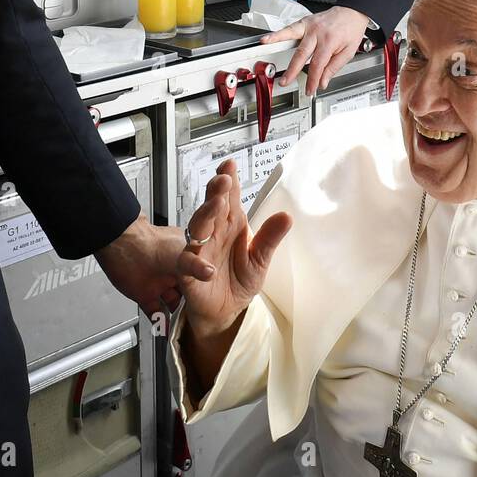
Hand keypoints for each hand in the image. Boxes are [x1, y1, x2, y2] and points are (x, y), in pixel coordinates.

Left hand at [95, 217, 213, 321]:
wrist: (123, 246)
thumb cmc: (152, 245)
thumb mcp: (183, 256)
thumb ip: (198, 267)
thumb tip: (212, 273)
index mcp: (185, 260)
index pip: (200, 277)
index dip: (207, 288)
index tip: (214, 300)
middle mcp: (172, 272)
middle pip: (187, 293)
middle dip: (194, 304)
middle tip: (203, 316)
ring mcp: (158, 284)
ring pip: (171, 303)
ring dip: (178, 314)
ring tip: (188, 325)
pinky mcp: (144, 294)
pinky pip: (155, 312)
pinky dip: (161, 322)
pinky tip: (167, 329)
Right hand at [177, 159, 291, 336]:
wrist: (225, 311)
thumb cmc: (238, 281)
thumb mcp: (260, 259)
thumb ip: (270, 238)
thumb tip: (287, 216)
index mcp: (230, 226)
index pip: (228, 199)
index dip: (228, 181)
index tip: (230, 165)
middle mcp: (213, 235)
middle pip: (211, 208)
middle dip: (216, 191)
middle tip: (223, 179)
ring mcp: (199, 252)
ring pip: (197, 229)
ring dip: (206, 216)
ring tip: (216, 205)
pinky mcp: (190, 275)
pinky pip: (189, 267)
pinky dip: (197, 266)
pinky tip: (208, 268)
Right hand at [272, 5, 370, 94]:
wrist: (352, 12)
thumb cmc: (351, 30)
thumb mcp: (348, 52)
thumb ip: (333, 68)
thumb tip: (322, 82)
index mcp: (330, 41)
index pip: (317, 65)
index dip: (312, 79)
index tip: (309, 89)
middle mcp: (317, 32)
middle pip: (301, 54)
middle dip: (292, 70)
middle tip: (285, 81)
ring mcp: (309, 25)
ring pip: (291, 37)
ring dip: (277, 44)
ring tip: (265, 51)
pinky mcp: (305, 22)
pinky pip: (289, 28)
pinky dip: (277, 34)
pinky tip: (268, 38)